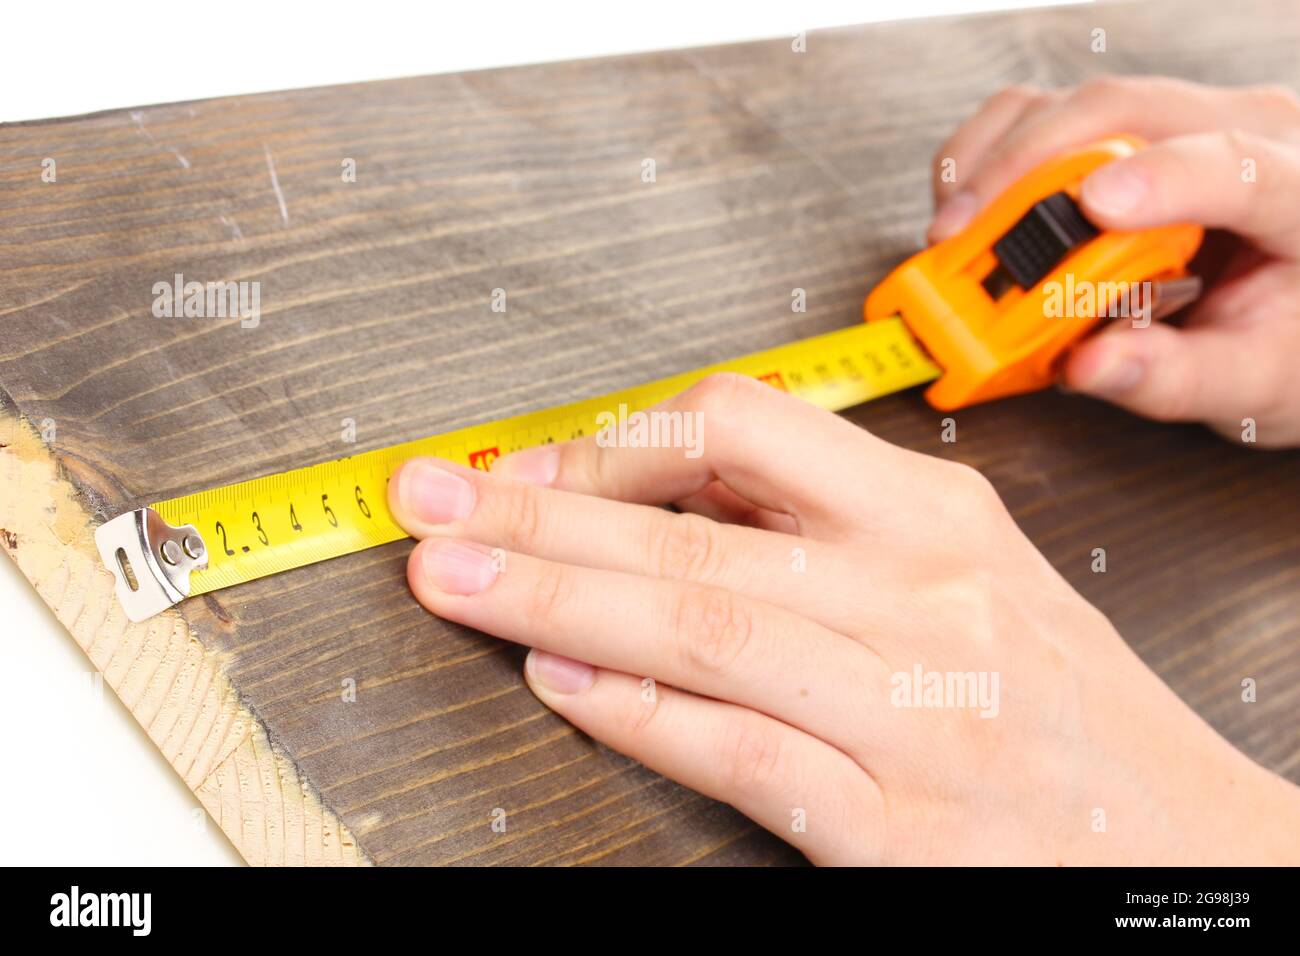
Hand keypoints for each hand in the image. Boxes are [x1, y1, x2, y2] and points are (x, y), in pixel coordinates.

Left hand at [389, 375, 1299, 863]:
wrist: (1180, 840)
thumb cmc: (1057, 698)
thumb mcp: (971, 572)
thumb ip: (830, 527)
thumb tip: (665, 495)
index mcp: (936, 518)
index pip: (748, 433)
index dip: (615, 443)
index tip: (529, 459)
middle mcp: (922, 601)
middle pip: (694, 533)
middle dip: (542, 510)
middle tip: (433, 497)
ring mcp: (908, 714)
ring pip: (701, 629)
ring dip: (558, 600)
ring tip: (456, 579)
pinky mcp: (893, 827)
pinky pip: (738, 754)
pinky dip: (639, 713)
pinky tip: (561, 681)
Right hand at [930, 76, 1299, 445]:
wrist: (1294, 314)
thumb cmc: (1287, 341)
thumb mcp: (1255, 382)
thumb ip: (1180, 376)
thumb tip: (1091, 364)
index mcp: (1297, 189)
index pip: (1234, 161)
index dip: (1165, 177)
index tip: (1100, 207)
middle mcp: (1233, 130)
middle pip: (1117, 110)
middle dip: (1024, 169)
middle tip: (962, 237)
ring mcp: (1171, 125)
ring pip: (1064, 106)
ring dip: (993, 163)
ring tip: (954, 235)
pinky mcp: (1118, 138)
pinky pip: (1038, 121)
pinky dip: (988, 162)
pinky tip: (972, 219)